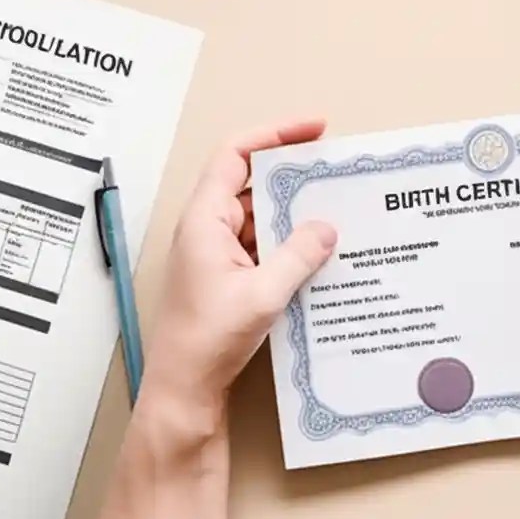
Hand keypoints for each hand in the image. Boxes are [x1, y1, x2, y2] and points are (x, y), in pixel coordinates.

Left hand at [143, 119, 337, 418]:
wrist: (184, 388)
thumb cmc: (206, 341)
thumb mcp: (262, 294)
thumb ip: (298, 255)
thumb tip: (326, 227)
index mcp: (204, 220)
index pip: (235, 155)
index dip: (274, 134)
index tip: (314, 130)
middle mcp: (207, 229)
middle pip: (250, 182)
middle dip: (292, 176)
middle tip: (333, 172)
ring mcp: (217, 253)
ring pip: (259, 216)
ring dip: (293, 214)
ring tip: (335, 212)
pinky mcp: (228, 276)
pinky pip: (262, 245)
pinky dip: (289, 244)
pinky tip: (318, 255)